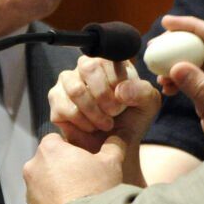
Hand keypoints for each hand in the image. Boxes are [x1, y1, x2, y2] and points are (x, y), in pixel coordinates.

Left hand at [24, 131, 131, 203]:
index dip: (72, 148)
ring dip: (57, 185)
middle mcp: (33, 165)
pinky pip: (44, 201)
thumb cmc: (95, 188)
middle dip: (63, 166)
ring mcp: (29, 189)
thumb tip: (120, 134)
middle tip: (84, 178)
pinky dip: (54, 202)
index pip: (57, 139)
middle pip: (50, 161)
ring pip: (45, 181)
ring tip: (79, 196)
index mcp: (49, 148)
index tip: (85, 158)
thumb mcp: (111, 163)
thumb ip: (113, 144)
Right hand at [48, 56, 160, 178]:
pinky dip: (83, 122)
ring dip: (94, 112)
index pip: (109, 58)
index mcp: (110, 61)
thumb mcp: (148, 105)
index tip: (125, 101)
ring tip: (105, 124)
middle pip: (88, 67)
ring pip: (76, 89)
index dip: (118, 82)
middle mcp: (86, 66)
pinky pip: (65, 108)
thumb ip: (142, 91)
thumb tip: (120, 90)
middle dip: (104, 96)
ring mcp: (68, 81)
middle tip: (114, 113)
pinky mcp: (56, 100)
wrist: (113, 145)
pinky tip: (91, 127)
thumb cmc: (130, 119)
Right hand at [158, 14, 203, 150]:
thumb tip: (176, 66)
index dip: (192, 27)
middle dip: (178, 46)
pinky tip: (166, 88)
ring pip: (196, 62)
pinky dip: (179, 80)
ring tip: (158, 75)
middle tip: (154, 48)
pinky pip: (193, 78)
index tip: (167, 21)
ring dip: (176, 66)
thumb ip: (201, 88)